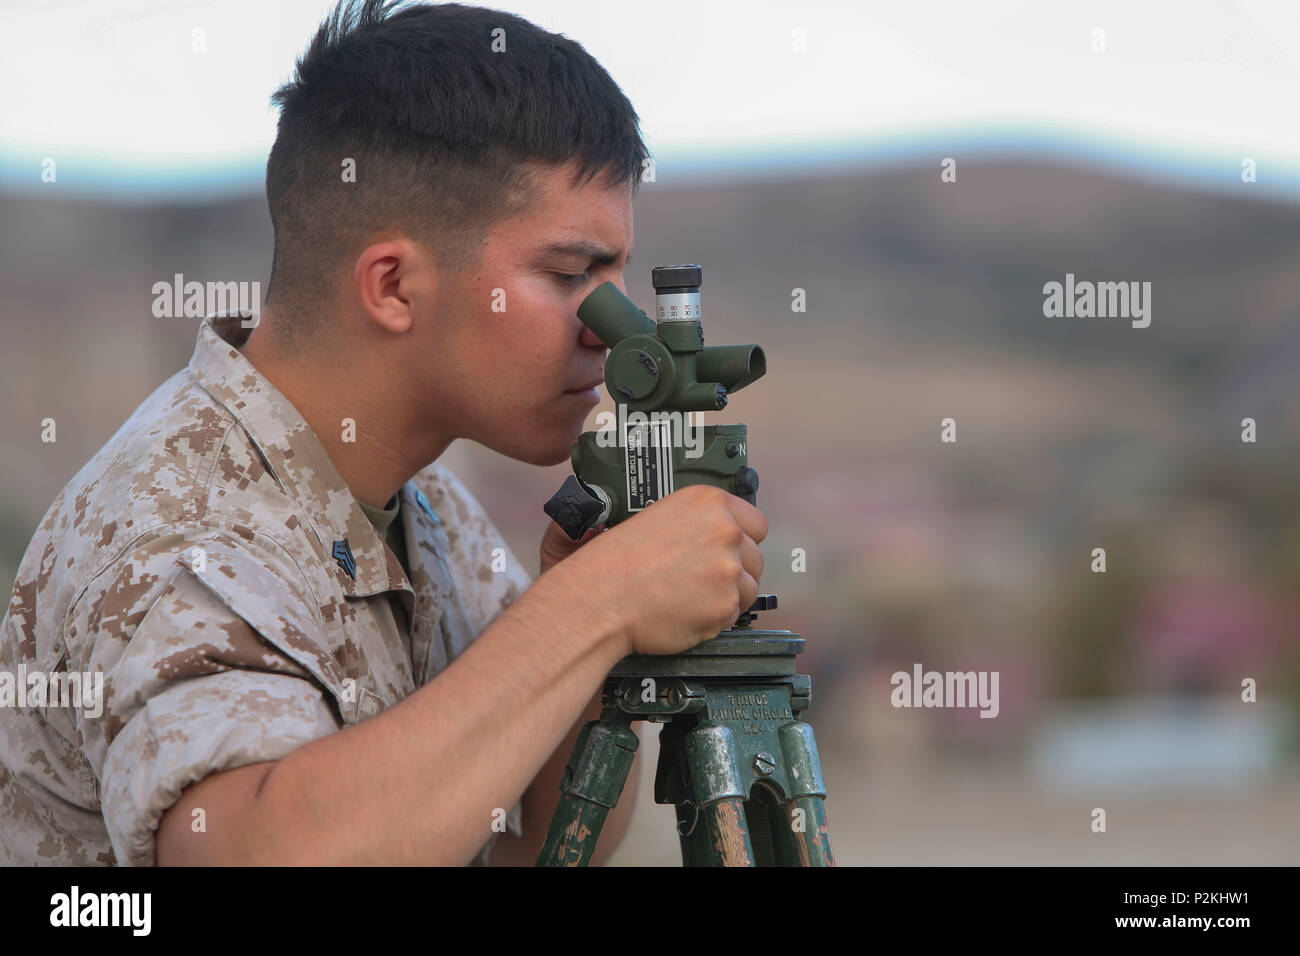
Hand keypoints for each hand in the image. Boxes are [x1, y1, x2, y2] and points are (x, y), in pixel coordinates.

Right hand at [545, 484, 766, 656]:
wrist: (600, 598)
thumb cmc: (617, 562)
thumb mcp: (659, 516)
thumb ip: (700, 523)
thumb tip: (724, 536)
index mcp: (709, 502)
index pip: (756, 523)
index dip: (741, 541)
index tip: (728, 552)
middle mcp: (725, 531)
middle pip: (755, 558)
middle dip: (734, 571)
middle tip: (701, 579)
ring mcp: (728, 569)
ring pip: (747, 588)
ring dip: (726, 596)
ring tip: (689, 597)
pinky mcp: (725, 605)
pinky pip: (732, 615)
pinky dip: (713, 619)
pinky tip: (685, 611)